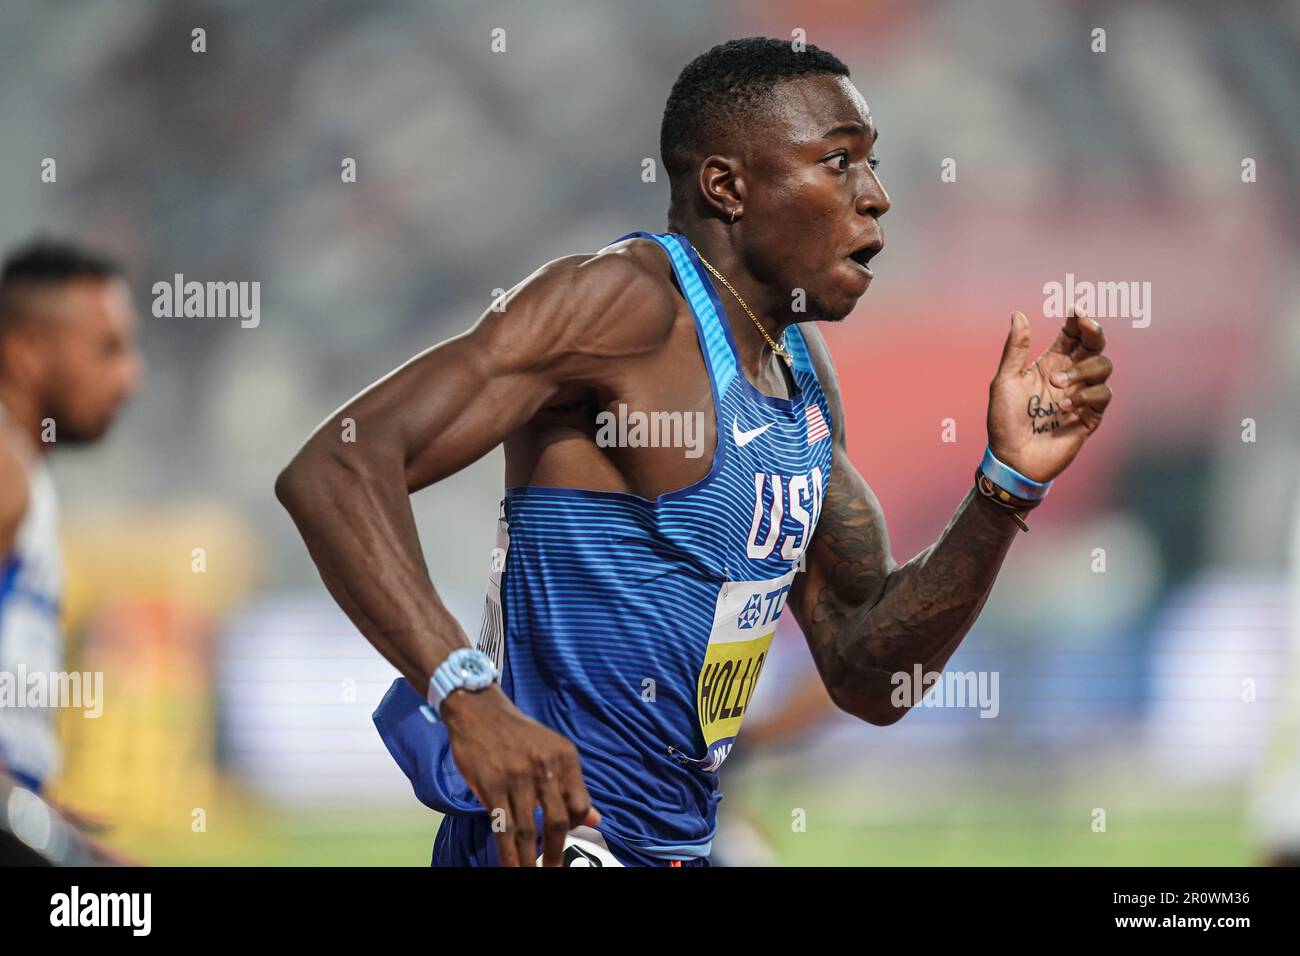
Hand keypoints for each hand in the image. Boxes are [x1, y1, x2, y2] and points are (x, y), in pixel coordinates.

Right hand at [441, 686, 600, 866]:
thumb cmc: (518, 734)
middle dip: (556, 853)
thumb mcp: (553, 751)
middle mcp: (545, 768)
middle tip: (553, 871)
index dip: (575, 826)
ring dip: (529, 860)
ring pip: (528, 831)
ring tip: (530, 873)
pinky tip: (509, 866)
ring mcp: (517, 778)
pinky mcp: (491, 786)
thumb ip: (572, 786)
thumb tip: (596, 820)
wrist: (479, 711)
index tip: (565, 838)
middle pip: (556, 822)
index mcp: (565, 758)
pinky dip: (507, 853)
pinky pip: (503, 827)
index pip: (580, 804)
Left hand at [987, 304, 1113, 481]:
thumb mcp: (1005, 381)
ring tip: (1057, 384)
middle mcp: (1069, 376)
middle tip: (1085, 326)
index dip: (1078, 320)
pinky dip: (1085, 396)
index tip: (1076, 311)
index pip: (1072, 334)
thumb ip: (1016, 349)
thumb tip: (1018, 314)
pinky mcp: (1090, 416)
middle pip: (1094, 345)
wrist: (1013, 459)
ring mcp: (1082, 395)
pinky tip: (1063, 407)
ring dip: (1083, 369)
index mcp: (1050, 364)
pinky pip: (1102, 395)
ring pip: (1104, 366)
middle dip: (1094, 331)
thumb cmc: (1004, 421)